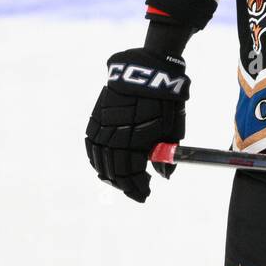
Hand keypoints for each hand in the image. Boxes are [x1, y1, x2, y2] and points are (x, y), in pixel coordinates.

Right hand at [85, 48, 188, 202]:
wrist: (147, 71)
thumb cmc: (165, 101)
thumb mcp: (173, 129)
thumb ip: (167, 156)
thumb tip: (165, 176)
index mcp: (134, 143)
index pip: (131, 176)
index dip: (138, 188)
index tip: (146, 194)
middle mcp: (113, 138)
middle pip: (114, 172)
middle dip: (126, 185)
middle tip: (137, 190)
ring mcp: (101, 129)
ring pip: (99, 162)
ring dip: (110, 176)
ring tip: (121, 181)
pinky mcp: (95, 120)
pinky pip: (92, 147)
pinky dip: (96, 160)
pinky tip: (104, 165)